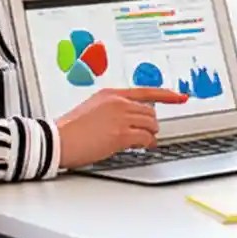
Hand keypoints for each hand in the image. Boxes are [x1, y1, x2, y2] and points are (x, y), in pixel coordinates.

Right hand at [55, 87, 188, 168]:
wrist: (56, 141)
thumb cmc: (70, 129)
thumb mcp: (92, 109)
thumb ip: (112, 108)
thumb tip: (129, 118)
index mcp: (111, 93)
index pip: (146, 91)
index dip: (166, 94)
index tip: (180, 96)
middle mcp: (118, 102)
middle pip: (150, 111)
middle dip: (151, 123)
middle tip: (147, 133)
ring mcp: (120, 117)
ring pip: (150, 124)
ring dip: (150, 134)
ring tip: (143, 141)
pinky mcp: (121, 134)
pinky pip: (145, 138)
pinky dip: (147, 143)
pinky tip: (143, 146)